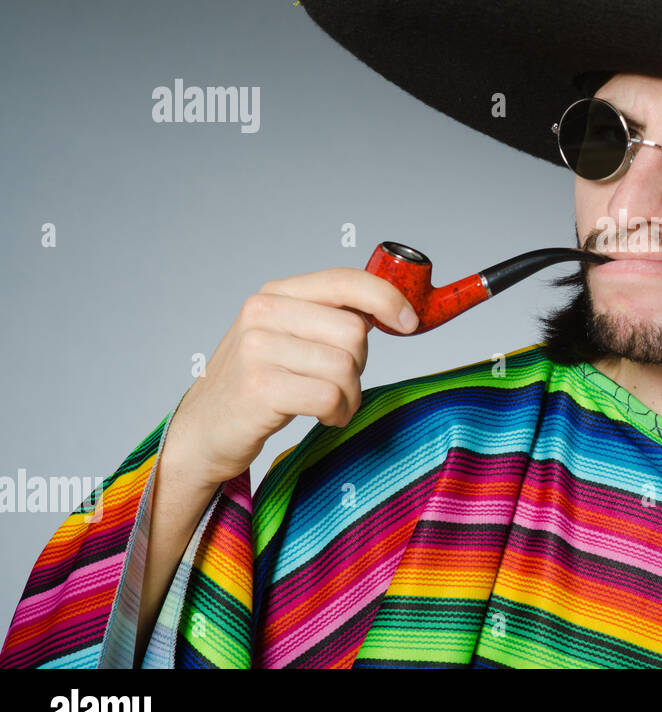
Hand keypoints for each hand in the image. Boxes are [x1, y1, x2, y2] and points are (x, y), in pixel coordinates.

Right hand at [164, 267, 418, 486]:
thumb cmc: (258, 383)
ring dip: (350, 395)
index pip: (345, 280)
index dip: (387, 298)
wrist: (203, 431)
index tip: (410, 321)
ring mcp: (256, 349)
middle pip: (354, 331)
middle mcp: (263, 313)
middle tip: (341, 384)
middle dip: (361, 365)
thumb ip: (328, 318)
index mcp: (277, 293)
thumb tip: (392, 310)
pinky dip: (338, 412)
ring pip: (345, 366)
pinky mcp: (258, 388)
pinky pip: (328, 396)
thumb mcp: (287, 336)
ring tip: (332, 406)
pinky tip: (323, 417)